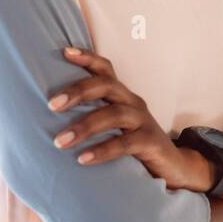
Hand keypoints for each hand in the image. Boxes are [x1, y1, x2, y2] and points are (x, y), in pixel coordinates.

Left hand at [49, 47, 209, 191]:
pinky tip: (83, 159)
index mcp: (122, 96)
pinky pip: (126, 143)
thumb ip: (92, 119)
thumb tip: (49, 121)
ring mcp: (144, 121)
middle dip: (78, 92)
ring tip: (60, 142)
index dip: (88, 59)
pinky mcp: (152, 142)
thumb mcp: (114, 128)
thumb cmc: (134, 147)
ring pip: (114, 114)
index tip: (65, 53)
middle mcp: (133, 103)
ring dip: (84, 127)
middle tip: (52, 105)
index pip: (106, 70)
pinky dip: (103, 150)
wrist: (173, 168)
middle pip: (107, 85)